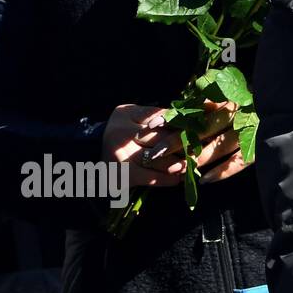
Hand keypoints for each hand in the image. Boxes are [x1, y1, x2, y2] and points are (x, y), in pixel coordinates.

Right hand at [112, 99, 246, 187]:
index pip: (160, 115)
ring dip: (181, 162)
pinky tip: (181, 178)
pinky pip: (154, 177)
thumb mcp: (131, 120)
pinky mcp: (124, 174)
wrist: (87, 160)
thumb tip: (193, 113)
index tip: (204, 121)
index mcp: (124, 113)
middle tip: (205, 146)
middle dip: (185, 143)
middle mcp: (121, 131)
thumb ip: (154, 117)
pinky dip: (170, 179)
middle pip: (163, 136)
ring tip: (195, 163)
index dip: (184, 119)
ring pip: (161, 157)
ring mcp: (122, 153)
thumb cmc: (117, 139)